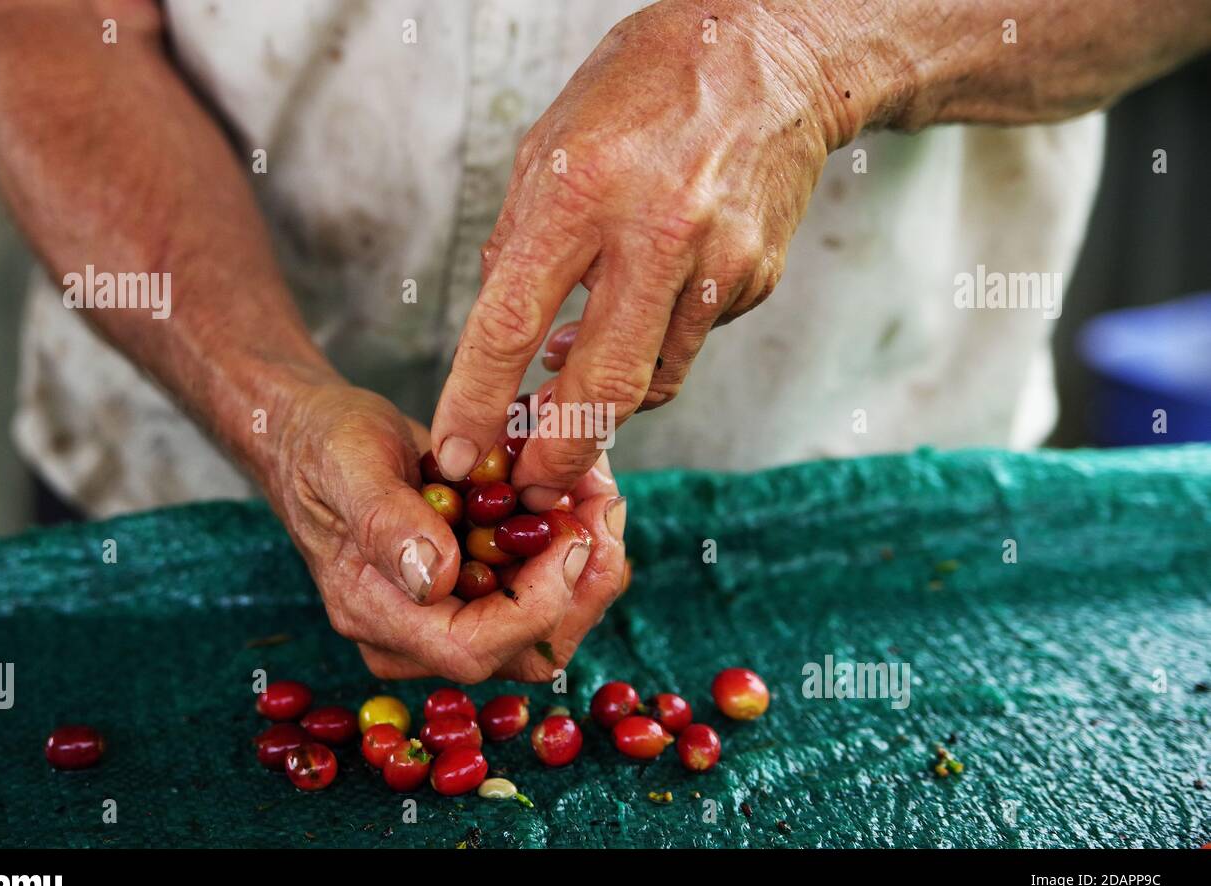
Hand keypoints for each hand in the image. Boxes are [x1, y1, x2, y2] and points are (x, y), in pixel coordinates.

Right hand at [263, 380, 627, 681]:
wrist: (315, 439)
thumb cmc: (323, 446)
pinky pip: (545, 592)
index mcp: (376, 614)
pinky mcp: (479, 593)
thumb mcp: (349, 464)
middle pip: (526, 651)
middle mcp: (416, 635)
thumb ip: (386, 522)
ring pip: (549, 627)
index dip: (536, 603)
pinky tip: (578, 492)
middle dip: (582, 586)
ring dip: (589, 562)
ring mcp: (451, 617)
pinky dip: (575, 545)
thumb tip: (437, 577)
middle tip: (603, 505)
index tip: (571, 534)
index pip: (472, 649)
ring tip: (595, 490)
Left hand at [431, 0, 861, 506]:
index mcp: (580, 189)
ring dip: (605, 410)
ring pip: (652, 381)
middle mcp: (655, 232)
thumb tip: (509, 337)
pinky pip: (690, 343)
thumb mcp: (550, 145)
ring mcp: (716, 261)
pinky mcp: (754, 278)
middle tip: (531, 484)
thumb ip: (520, 243)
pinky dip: (653, 350)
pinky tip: (639, 318)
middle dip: (559, 454)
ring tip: (570, 407)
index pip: (510, 322)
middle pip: (601, 385)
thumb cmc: (644, 89)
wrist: (770, 55)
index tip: (460, 450)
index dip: (477, 401)